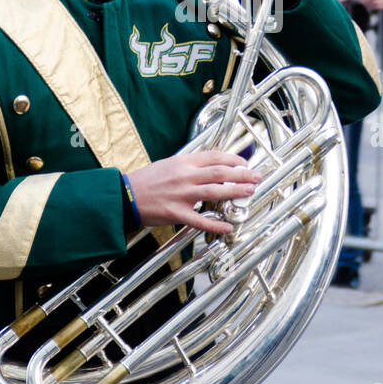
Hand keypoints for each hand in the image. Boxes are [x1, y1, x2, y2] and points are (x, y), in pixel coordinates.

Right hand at [126, 151, 261, 235]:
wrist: (126, 195)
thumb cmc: (147, 180)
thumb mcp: (169, 163)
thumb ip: (190, 165)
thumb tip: (211, 166)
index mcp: (183, 162)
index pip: (215, 157)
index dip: (233, 159)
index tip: (245, 163)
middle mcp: (185, 176)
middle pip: (220, 173)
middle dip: (242, 174)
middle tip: (256, 176)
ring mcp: (182, 195)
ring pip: (215, 192)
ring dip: (236, 192)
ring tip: (250, 192)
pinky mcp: (177, 213)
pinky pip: (200, 220)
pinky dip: (216, 224)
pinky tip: (228, 227)